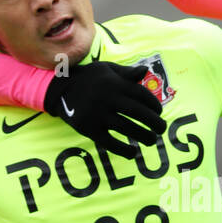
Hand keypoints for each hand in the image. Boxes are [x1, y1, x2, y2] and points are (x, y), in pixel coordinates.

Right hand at [44, 62, 164, 158]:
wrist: (59, 89)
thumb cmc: (88, 78)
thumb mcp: (106, 69)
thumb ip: (126, 73)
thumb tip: (145, 71)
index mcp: (115, 83)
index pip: (141, 95)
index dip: (154, 105)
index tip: (159, 113)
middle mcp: (108, 98)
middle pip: (138, 113)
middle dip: (155, 123)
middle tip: (162, 129)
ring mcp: (98, 114)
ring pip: (127, 128)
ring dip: (144, 136)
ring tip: (151, 141)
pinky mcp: (88, 128)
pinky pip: (109, 142)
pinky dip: (123, 150)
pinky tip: (132, 152)